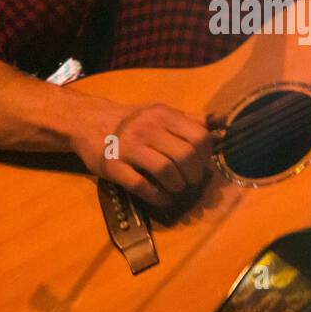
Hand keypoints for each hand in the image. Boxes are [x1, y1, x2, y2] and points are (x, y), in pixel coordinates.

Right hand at [69, 96, 216, 210]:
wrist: (88, 121)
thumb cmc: (132, 120)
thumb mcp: (161, 112)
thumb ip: (191, 118)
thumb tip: (222, 120)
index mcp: (163, 115)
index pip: (199, 137)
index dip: (206, 156)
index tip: (201, 164)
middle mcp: (147, 129)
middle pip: (185, 156)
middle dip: (194, 175)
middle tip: (190, 181)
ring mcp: (129, 148)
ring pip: (165, 171)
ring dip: (177, 186)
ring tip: (177, 189)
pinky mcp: (113, 166)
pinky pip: (141, 185)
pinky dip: (157, 197)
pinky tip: (163, 199)